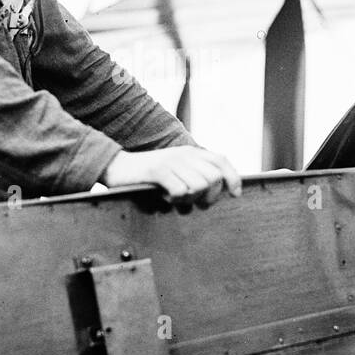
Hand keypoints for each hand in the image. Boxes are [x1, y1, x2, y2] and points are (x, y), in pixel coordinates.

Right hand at [101, 146, 241, 209]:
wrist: (119, 166)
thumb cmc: (149, 174)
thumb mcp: (176, 169)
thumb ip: (195, 174)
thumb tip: (217, 190)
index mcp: (191, 153)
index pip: (222, 161)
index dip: (233, 178)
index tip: (236, 194)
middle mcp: (184, 154)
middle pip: (214, 178)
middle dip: (209, 196)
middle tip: (193, 202)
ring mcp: (171, 162)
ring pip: (199, 186)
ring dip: (189, 199)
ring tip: (175, 198)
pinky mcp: (158, 171)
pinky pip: (180, 190)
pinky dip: (174, 199)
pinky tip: (164, 197)